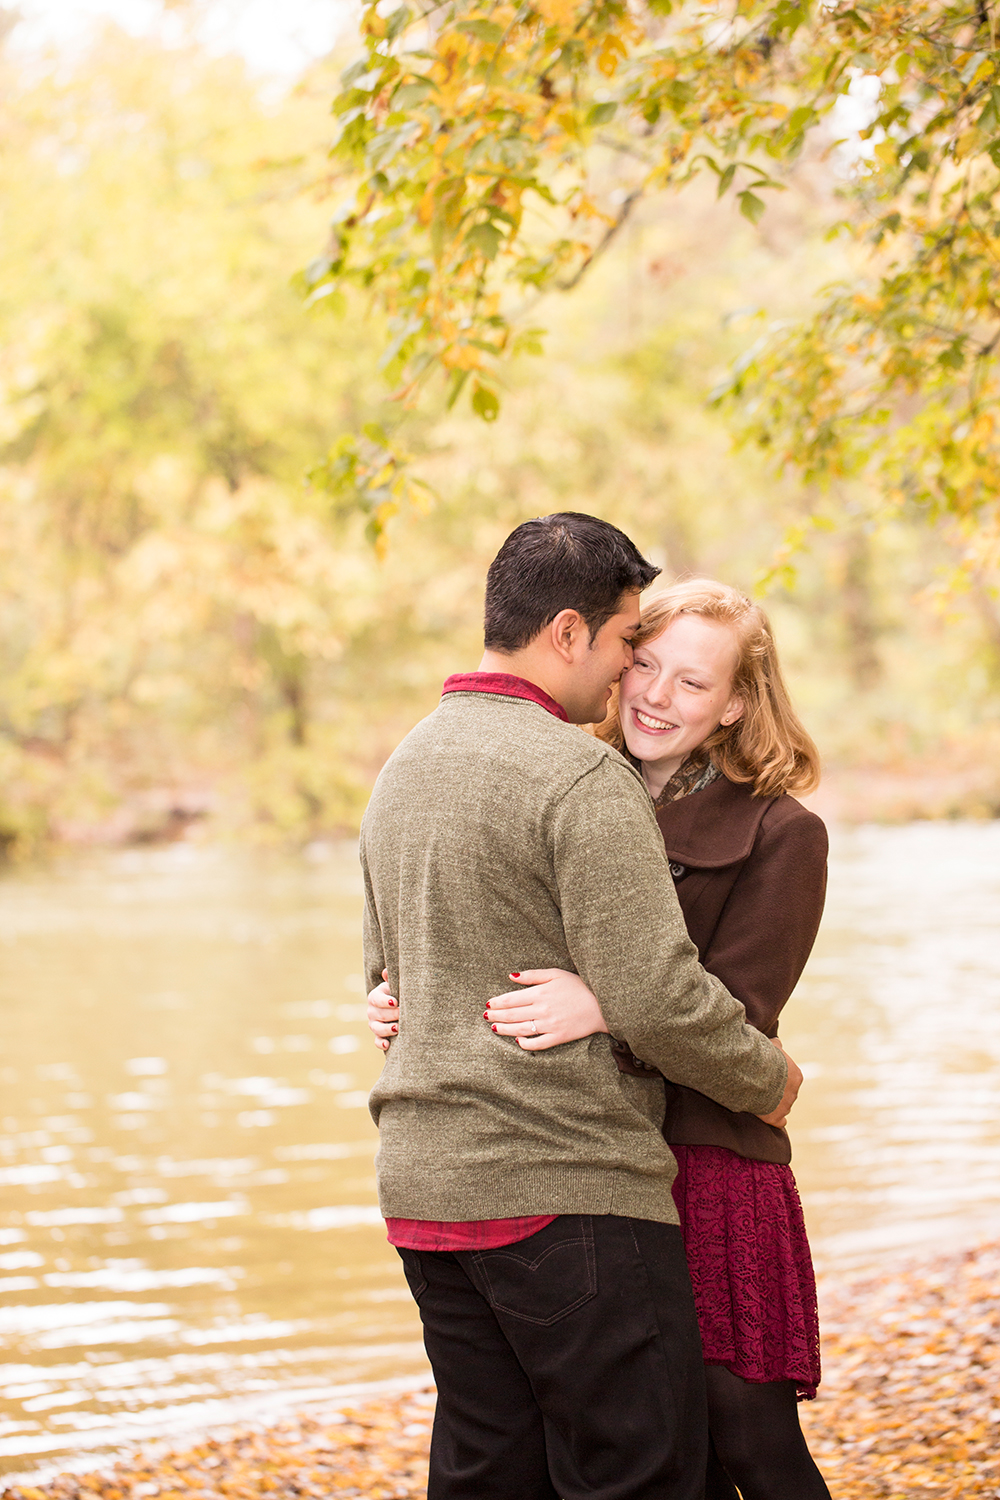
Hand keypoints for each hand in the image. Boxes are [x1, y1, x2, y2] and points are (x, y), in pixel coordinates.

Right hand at [367, 970, 396, 1051]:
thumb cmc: (398, 993)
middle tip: (402, 1015)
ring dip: (386, 1029)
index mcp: (375, 997)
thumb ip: (391, 979)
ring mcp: (374, 1024)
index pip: (376, 999)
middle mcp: (372, 1011)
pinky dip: (381, 1044)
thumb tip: (386, 971)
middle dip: (390, 1015)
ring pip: (376, 1028)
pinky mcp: (379, 1036)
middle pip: (377, 1014)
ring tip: (397, 1028)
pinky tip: (388, 1044)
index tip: (396, 1002)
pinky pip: (377, 1041)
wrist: (400, 1007)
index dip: (385, 1001)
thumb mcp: (395, 985)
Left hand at [485, 969, 609, 1050]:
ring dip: (504, 1029)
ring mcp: (549, 1025)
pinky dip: (525, 1044)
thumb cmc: (579, 986)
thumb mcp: (556, 974)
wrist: (602, 1004)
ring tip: (494, 1028)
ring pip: (520, 1030)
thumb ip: (532, 975)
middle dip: (496, 1015)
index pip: (511, 1000)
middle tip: (486, 1016)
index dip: (497, 1003)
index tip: (488, 1004)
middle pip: (512, 1015)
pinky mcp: (558, 1037)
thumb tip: (511, 976)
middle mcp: (542, 1010)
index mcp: (540, 993)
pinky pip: (537, 1044)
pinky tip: (517, 1041)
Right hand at [756, 1038, 802, 1127]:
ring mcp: (786, 1106)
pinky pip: (780, 1122)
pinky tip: (771, 1118)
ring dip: (774, 1104)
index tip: (768, 1076)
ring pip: (783, 1107)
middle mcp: (794, 1092)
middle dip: (777, 1092)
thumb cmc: (763, 1057)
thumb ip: (777, 1046)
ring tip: (760, 1099)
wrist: (753, 1073)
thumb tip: (778, 1042)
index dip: (779, 1079)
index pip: (791, 1080)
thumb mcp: (771, 1046)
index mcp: (796, 1076)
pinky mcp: (775, 1117)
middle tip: (762, 1087)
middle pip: (787, 1094)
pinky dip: (776, 1121)